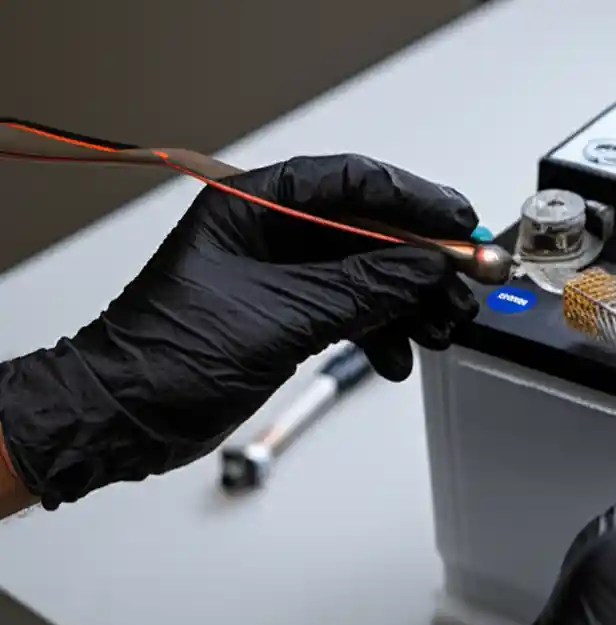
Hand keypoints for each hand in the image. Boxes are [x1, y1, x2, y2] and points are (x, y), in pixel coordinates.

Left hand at [0, 154, 478, 508]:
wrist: (122, 419)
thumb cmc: (164, 357)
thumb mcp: (281, 317)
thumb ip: (362, 289)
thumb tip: (425, 269)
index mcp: (254, 206)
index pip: (353, 183)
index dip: (415, 200)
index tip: (460, 225)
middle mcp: (271, 232)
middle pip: (369, 230)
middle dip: (421, 263)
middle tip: (462, 286)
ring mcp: (280, 275)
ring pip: (367, 275)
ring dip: (408, 303)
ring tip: (440, 328)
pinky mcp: (287, 314)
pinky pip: (353, 310)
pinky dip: (381, 332)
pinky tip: (397, 357)